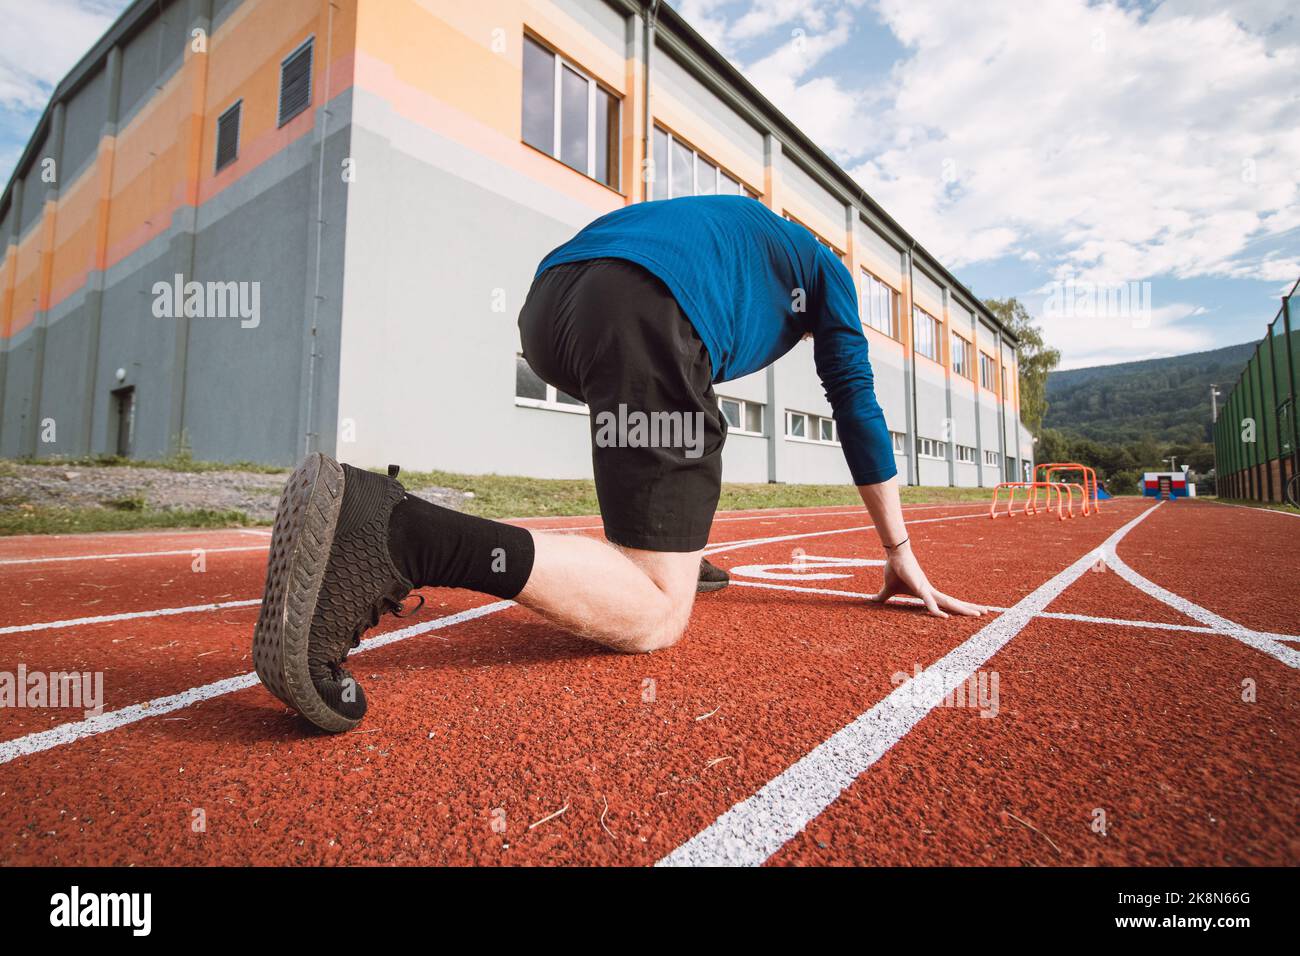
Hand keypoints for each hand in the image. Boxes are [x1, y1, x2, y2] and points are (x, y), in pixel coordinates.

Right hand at [869, 544, 984, 618]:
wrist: (894, 555)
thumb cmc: (894, 569)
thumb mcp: (888, 589)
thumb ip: (883, 597)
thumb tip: (872, 601)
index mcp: (926, 592)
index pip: (946, 601)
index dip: (958, 606)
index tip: (970, 612)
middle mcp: (931, 591)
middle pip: (953, 602)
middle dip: (969, 607)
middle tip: (985, 612)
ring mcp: (927, 589)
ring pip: (948, 602)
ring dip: (963, 609)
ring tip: (979, 613)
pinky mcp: (919, 587)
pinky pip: (929, 602)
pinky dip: (936, 610)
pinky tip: (944, 617)